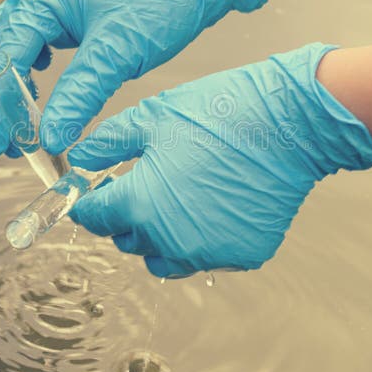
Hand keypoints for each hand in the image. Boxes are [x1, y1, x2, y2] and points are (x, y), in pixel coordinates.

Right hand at [0, 0, 269, 157]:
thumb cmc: (160, 2)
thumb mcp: (116, 54)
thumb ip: (79, 95)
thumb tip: (50, 137)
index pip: (6, 56)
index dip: (2, 105)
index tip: (4, 143)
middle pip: (3, 54)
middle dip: (1, 101)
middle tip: (3, 145)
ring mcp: (56, 4)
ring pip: (18, 51)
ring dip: (16, 90)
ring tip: (20, 130)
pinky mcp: (72, 16)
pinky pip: (39, 46)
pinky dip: (33, 74)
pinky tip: (39, 95)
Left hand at [66, 43, 371, 277]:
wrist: (289, 124)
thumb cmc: (221, 114)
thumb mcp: (152, 117)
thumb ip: (107, 143)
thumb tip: (81, 158)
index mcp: (139, 204)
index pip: (95, 217)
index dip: (88, 203)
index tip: (91, 194)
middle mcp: (169, 239)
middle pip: (128, 240)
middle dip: (125, 217)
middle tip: (141, 184)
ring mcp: (208, 252)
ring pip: (165, 258)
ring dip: (160, 236)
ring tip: (175, 198)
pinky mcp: (241, 255)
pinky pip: (207, 255)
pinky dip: (202, 237)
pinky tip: (213, 204)